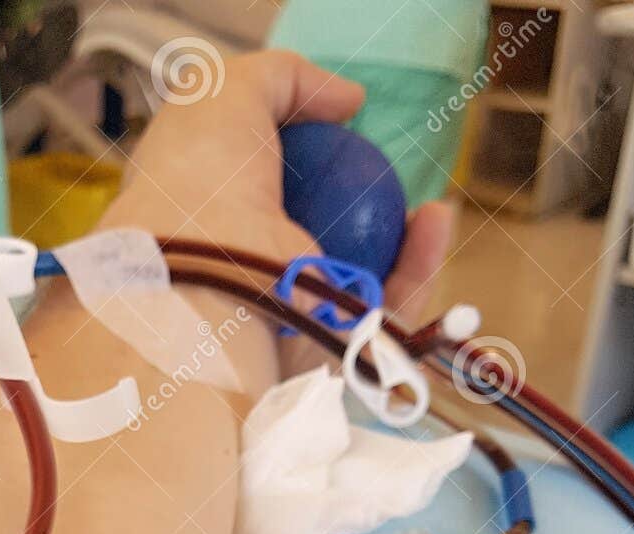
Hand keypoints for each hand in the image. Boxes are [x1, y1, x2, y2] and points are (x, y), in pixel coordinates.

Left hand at [106, 49, 450, 321]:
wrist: (205, 269)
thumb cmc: (200, 179)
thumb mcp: (226, 95)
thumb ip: (287, 80)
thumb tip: (350, 100)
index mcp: (215, 227)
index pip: (266, 199)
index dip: (307, 165)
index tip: (339, 134)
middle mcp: (249, 278)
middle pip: (319, 245)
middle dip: (363, 213)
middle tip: (387, 180)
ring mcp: (287, 319)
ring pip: (361, 287)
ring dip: (403, 243)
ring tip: (427, 208)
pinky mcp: (324, 353)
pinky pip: (382, 316)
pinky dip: (417, 270)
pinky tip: (433, 222)